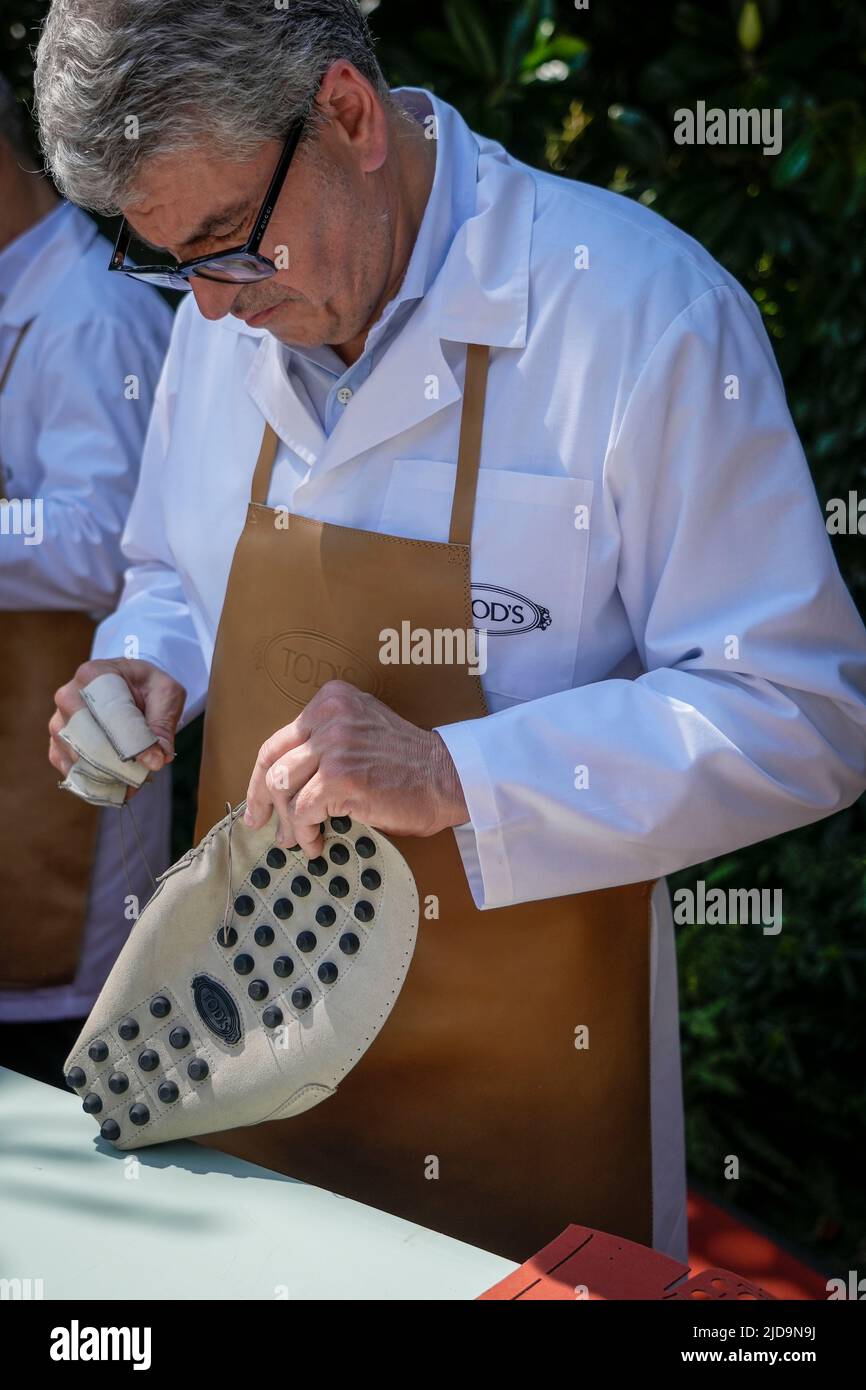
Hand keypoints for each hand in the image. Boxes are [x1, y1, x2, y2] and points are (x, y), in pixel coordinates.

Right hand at [49, 657, 185, 796]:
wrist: (129, 688)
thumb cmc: (147, 687)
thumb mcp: (166, 693)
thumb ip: (164, 723)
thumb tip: (158, 759)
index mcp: (95, 675)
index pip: (111, 713)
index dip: (133, 741)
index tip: (155, 761)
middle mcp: (69, 698)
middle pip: (91, 740)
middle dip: (122, 765)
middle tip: (146, 778)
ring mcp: (60, 723)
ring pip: (81, 760)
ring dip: (110, 778)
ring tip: (136, 784)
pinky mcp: (58, 746)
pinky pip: (72, 773)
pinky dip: (96, 785)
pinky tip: (118, 789)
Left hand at [243, 680, 469, 857]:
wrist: (447, 776)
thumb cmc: (408, 763)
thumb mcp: (362, 731)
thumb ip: (325, 743)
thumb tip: (285, 782)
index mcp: (331, 700)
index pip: (279, 740)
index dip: (261, 774)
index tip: (257, 799)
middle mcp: (329, 716)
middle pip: (272, 762)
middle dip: (260, 799)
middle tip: (261, 823)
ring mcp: (334, 746)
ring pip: (282, 787)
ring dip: (289, 821)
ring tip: (300, 838)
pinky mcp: (340, 777)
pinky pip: (303, 811)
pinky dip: (305, 832)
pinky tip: (317, 843)